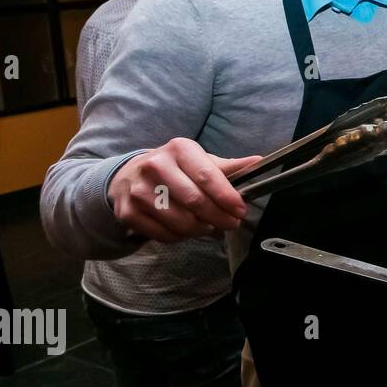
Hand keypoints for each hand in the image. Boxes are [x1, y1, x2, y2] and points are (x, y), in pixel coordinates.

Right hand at [108, 138, 259, 242]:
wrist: (130, 176)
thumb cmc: (175, 169)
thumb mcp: (201, 161)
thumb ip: (229, 166)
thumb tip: (259, 162)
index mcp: (179, 149)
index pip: (207, 176)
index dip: (226, 197)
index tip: (240, 210)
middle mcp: (155, 166)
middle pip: (195, 201)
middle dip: (218, 217)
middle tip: (230, 224)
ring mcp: (139, 190)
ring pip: (180, 221)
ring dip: (200, 229)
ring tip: (208, 226)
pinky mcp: (128, 212)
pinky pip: (163, 234)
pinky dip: (180, 237)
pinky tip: (185, 229)